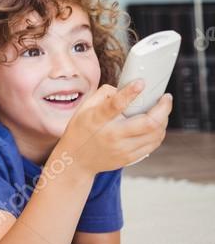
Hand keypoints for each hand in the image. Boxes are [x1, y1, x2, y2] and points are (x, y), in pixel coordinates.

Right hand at [57, 81, 171, 174]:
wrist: (76, 160)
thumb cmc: (80, 130)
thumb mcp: (83, 109)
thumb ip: (102, 94)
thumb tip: (123, 88)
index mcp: (97, 120)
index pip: (115, 105)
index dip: (130, 92)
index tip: (141, 82)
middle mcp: (112, 135)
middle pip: (148, 123)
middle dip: (163, 108)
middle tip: (166, 98)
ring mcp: (122, 148)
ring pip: (156, 134)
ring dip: (164, 119)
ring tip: (162, 110)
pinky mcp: (129, 157)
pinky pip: (153, 144)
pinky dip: (159, 132)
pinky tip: (158, 125)